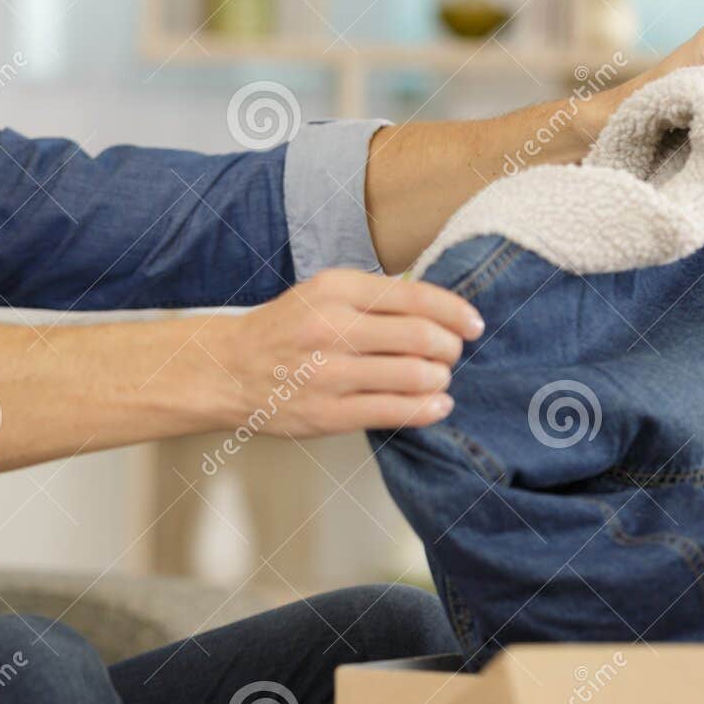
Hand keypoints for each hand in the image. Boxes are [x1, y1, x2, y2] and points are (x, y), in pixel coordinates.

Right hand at [212, 269, 484, 435]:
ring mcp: (329, 374)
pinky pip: (395, 412)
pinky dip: (427, 408)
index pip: (414, 297)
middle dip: (449, 348)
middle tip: (452, 353)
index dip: (455, 312)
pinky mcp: (327, 413)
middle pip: (420, 337)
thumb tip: (437, 308)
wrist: (230, 369)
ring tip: (439, 378)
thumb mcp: (322, 293)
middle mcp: (332, 328)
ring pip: (413, 376)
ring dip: (440, 378)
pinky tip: (436, 403)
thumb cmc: (285, 330)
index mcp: (335, 290)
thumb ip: (373, 297)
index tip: (473, 324)